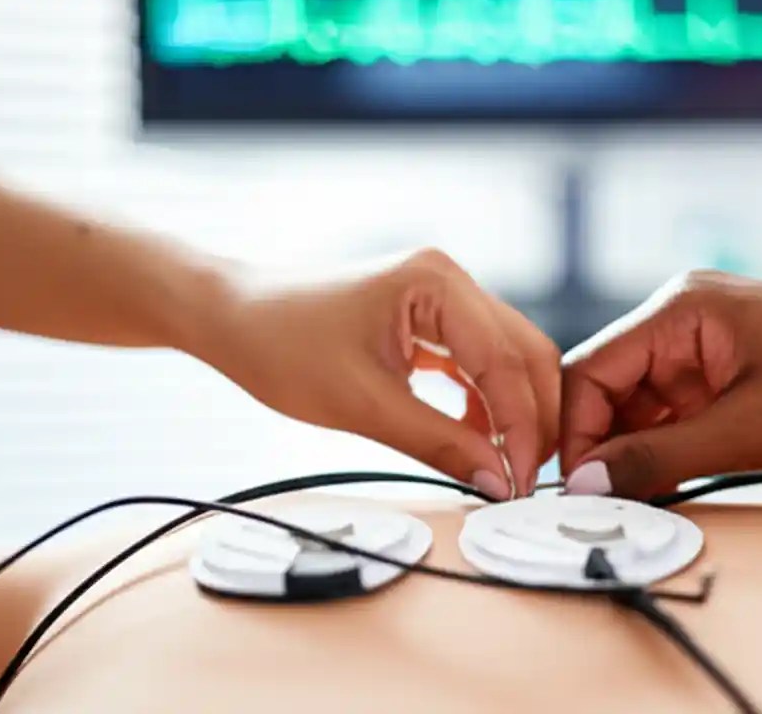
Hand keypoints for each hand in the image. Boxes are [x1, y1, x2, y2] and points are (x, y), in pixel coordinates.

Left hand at [189, 248, 558, 499]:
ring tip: (503, 468)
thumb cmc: (279, 345)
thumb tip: (495, 481)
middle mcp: (450, 279)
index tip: (518, 482)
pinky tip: (477, 441)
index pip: (506, 361)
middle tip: (526, 479)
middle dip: (533, 418)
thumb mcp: (362, 406)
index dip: (522, 427)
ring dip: (512, 413)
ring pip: (506, 360)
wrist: (229, 317)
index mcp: (437, 281)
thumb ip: (437, 443)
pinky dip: (485, 404)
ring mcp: (442, 297)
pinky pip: (477, 363)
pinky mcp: (428, 319)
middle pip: (524, 353)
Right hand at [559, 271, 761, 499]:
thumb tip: (587, 484)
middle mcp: (680, 322)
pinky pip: (672, 416)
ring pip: (637, 408)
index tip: (578, 488)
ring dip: (634, 455)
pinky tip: (668, 487)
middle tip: (604, 505)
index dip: (576, 433)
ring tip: (638, 502)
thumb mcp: (747, 431)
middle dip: (602, 448)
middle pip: (608, 390)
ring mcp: (701, 349)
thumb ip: (659, 458)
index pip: (590, 370)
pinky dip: (665, 452)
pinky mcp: (721, 375)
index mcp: (678, 312)